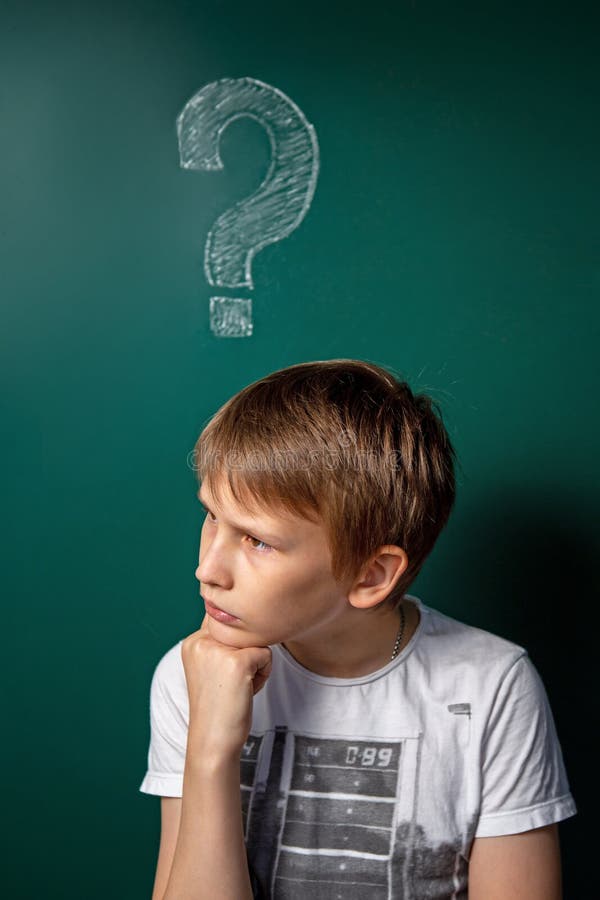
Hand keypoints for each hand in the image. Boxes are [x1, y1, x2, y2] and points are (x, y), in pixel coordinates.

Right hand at [181, 616, 271, 759]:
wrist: (213, 740)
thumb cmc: (218, 705)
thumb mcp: (210, 667)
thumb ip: (220, 642)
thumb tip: (249, 618)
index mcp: (192, 642)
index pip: (225, 623)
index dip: (235, 647)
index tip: (225, 674)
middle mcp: (201, 641)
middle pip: (243, 631)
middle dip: (245, 655)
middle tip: (231, 683)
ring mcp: (219, 650)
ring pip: (256, 641)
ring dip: (255, 665)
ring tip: (238, 687)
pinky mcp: (238, 662)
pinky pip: (267, 654)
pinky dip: (263, 674)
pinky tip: (246, 691)